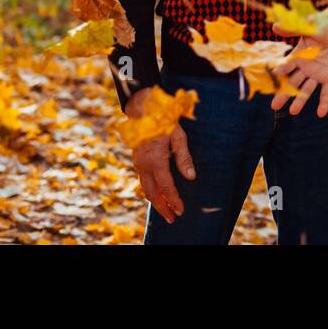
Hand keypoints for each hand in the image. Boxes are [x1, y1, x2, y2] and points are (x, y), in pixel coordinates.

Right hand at [125, 86, 195, 223]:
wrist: (143, 110)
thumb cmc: (163, 121)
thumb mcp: (178, 136)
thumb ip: (184, 157)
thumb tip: (191, 177)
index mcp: (155, 160)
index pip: (166, 187)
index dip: (174, 200)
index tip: (181, 210)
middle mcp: (144, 165)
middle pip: (152, 194)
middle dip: (162, 207)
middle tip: (172, 218)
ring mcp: (138, 163)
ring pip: (145, 189)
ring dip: (155, 201)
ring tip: (165, 210)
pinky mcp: (136, 161)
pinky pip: (143, 181)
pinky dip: (150, 191)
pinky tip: (158, 194)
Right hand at [268, 17, 327, 117]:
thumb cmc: (327, 27)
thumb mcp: (311, 27)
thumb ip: (295, 29)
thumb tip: (275, 26)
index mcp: (299, 55)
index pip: (288, 65)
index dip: (282, 70)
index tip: (274, 76)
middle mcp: (306, 67)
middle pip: (293, 82)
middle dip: (284, 93)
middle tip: (274, 106)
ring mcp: (318, 74)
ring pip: (306, 89)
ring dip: (300, 100)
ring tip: (292, 112)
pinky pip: (326, 92)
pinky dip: (324, 103)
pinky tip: (321, 114)